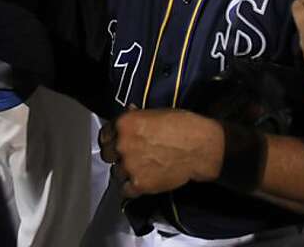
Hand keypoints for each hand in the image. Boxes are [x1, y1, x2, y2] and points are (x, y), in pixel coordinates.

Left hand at [98, 108, 223, 197]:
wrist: (199, 147)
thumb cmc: (181, 126)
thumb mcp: (155, 113)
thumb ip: (136, 117)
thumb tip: (128, 112)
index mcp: (124, 123)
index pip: (104, 134)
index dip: (111, 138)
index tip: (117, 142)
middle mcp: (122, 144)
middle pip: (106, 154)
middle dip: (116, 155)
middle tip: (128, 156)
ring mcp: (129, 165)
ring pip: (116, 173)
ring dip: (125, 171)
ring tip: (139, 169)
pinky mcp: (139, 184)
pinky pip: (125, 189)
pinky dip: (132, 187)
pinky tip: (141, 181)